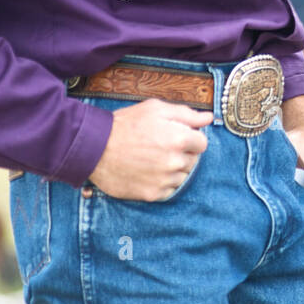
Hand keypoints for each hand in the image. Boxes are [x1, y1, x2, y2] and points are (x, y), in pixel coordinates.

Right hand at [88, 99, 212, 200]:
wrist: (94, 148)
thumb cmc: (125, 125)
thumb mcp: (155, 109)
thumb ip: (186, 114)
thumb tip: (208, 118)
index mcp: (179, 138)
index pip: (202, 143)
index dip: (190, 138)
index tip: (176, 136)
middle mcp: (175, 161)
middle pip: (193, 160)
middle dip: (182, 153)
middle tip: (160, 146)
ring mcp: (164, 180)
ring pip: (182, 176)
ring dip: (173, 169)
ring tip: (152, 159)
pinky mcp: (153, 194)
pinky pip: (169, 189)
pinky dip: (162, 182)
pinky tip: (147, 171)